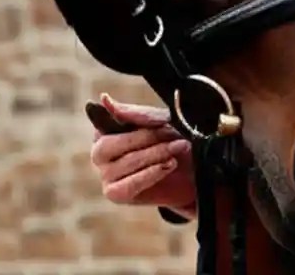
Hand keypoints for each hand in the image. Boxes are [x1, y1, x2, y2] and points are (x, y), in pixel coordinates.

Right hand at [88, 93, 196, 216]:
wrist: (194, 169)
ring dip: (154, 154)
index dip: (134, 120)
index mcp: (104, 128)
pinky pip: (127, 186)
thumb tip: (104, 99)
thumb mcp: (160, 121)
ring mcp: (106, 175)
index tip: (162, 120)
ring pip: (122, 164)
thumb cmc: (173, 139)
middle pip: (108, 145)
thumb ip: (134, 113)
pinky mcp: (117, 194)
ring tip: (177, 147)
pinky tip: (169, 165)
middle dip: (143, 138)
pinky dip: (150, 174)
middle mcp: (100, 152)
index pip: (105, 121)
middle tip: (171, 132)